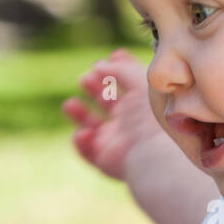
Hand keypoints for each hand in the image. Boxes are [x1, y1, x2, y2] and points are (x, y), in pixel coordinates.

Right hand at [62, 48, 163, 180]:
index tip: (101, 62)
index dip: (112, 71)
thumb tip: (98, 65)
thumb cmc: (150, 117)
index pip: (124, 84)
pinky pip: (87, 151)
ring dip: (78, 113)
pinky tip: (86, 132)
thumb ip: (120, 70)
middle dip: (93, 87)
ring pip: (91, 126)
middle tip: (84, 78)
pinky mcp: (106, 161)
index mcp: (141, 104)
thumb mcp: (139, 83)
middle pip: (106, 102)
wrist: (152, 153)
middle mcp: (128, 123)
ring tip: (70, 104)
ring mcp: (116, 142)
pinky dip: (81, 141)